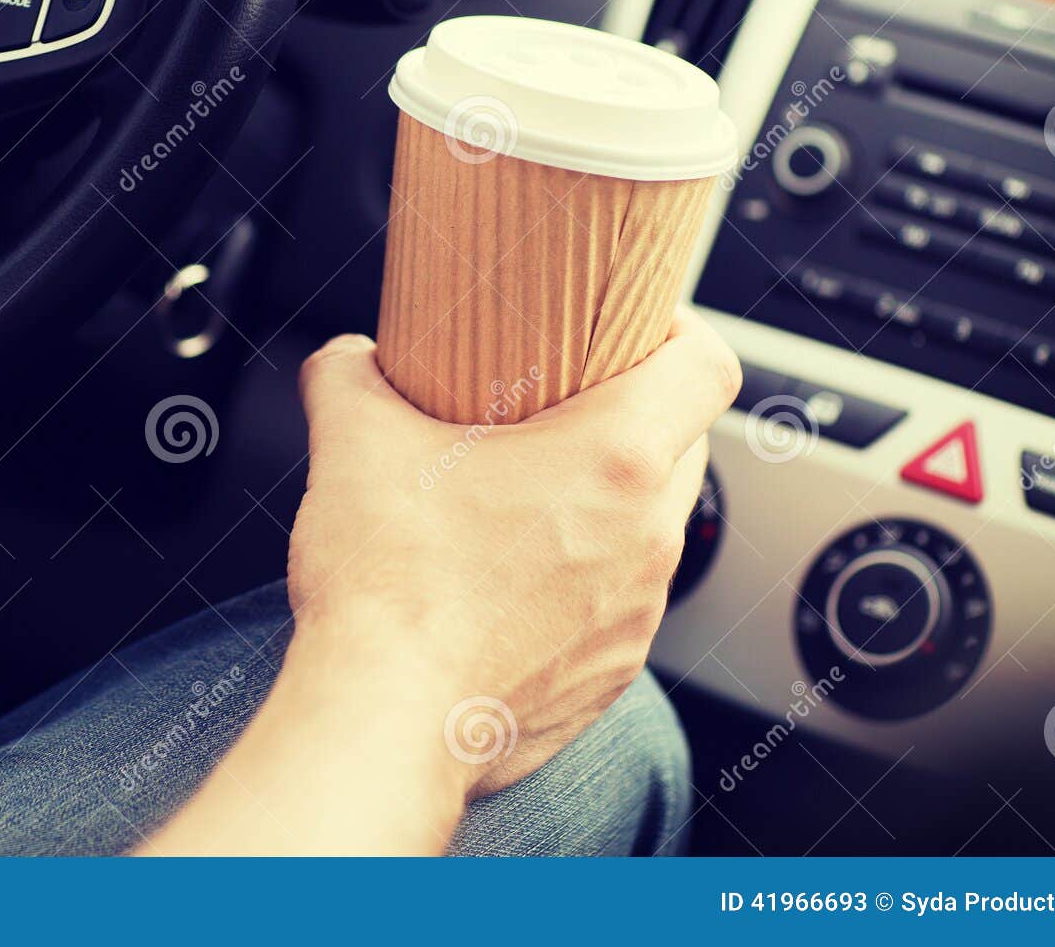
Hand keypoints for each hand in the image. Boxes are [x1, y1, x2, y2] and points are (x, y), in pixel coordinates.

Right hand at [288, 307, 739, 798]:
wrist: (382, 722)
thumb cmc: (389, 587)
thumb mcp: (353, 441)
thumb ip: (349, 375)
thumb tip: (345, 360)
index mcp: (613, 461)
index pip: (708, 368)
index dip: (679, 332)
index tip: (633, 331)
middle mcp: (646, 538)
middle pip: (683, 445)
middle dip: (633, 416)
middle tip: (560, 406)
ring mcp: (635, 615)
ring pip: (650, 529)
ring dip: (604, 504)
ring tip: (525, 497)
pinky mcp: (608, 674)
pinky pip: (617, 603)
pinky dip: (581, 579)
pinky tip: (508, 580)